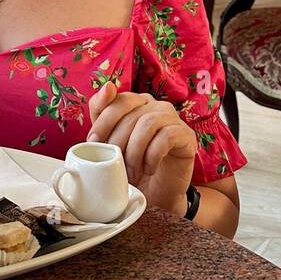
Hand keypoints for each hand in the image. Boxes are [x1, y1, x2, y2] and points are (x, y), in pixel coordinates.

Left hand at [87, 81, 195, 215]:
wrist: (157, 193)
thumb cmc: (133, 167)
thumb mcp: (110, 143)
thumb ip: (102, 116)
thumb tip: (107, 86)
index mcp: (135, 104)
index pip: (117, 100)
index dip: (103, 121)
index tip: (94, 142)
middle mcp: (155, 106)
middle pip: (130, 115)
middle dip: (117, 142)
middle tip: (114, 165)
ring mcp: (172, 118)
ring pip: (147, 124)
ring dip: (135, 152)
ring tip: (132, 172)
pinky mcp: (186, 135)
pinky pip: (166, 137)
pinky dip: (153, 156)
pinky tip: (149, 169)